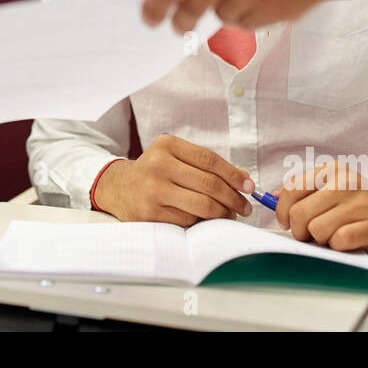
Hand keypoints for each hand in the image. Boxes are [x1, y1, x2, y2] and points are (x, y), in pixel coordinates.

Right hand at [92, 135, 254, 226]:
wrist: (118, 188)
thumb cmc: (155, 172)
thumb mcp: (176, 159)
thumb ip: (208, 166)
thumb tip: (244, 178)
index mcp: (167, 145)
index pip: (210, 160)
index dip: (234, 175)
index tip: (249, 187)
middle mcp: (158, 165)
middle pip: (209, 184)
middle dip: (233, 198)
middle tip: (244, 207)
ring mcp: (153, 190)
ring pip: (202, 205)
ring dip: (223, 213)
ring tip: (230, 215)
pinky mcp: (150, 213)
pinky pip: (188, 220)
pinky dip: (201, 222)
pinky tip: (205, 220)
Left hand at [276, 162, 367, 250]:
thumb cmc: (361, 202)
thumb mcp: (333, 186)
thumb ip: (303, 189)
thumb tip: (272, 196)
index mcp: (331, 171)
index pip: (291, 191)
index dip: (283, 212)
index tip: (286, 222)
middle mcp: (345, 182)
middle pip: (300, 214)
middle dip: (300, 231)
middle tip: (310, 235)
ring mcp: (361, 203)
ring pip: (317, 230)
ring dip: (321, 240)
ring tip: (333, 236)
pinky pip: (339, 241)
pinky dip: (339, 246)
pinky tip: (348, 241)